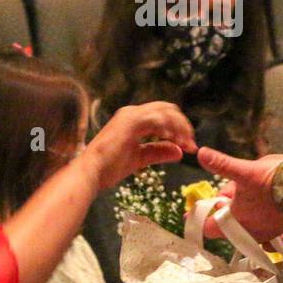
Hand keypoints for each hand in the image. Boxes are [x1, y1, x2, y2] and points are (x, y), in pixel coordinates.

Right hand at [78, 102, 196, 189]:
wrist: (91, 173)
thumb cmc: (108, 167)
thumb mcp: (140, 159)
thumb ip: (158, 152)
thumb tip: (179, 151)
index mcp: (132, 119)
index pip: (162, 115)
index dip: (179, 127)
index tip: (188, 146)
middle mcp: (131, 112)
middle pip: (167, 109)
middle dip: (183, 125)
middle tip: (191, 144)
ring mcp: (131, 115)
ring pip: (165, 112)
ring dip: (179, 128)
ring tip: (186, 145)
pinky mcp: (131, 121)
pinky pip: (158, 119)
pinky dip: (170, 129)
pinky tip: (175, 142)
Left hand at [196, 147, 282, 240]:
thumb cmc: (273, 182)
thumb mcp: (245, 170)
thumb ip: (222, 164)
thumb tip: (200, 153)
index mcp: (235, 221)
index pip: (208, 227)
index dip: (198, 220)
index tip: (189, 215)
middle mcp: (249, 233)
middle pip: (228, 225)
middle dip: (225, 211)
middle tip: (225, 196)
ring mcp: (268, 233)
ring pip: (248, 227)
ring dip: (244, 215)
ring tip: (246, 197)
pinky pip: (267, 231)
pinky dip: (262, 222)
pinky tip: (264, 210)